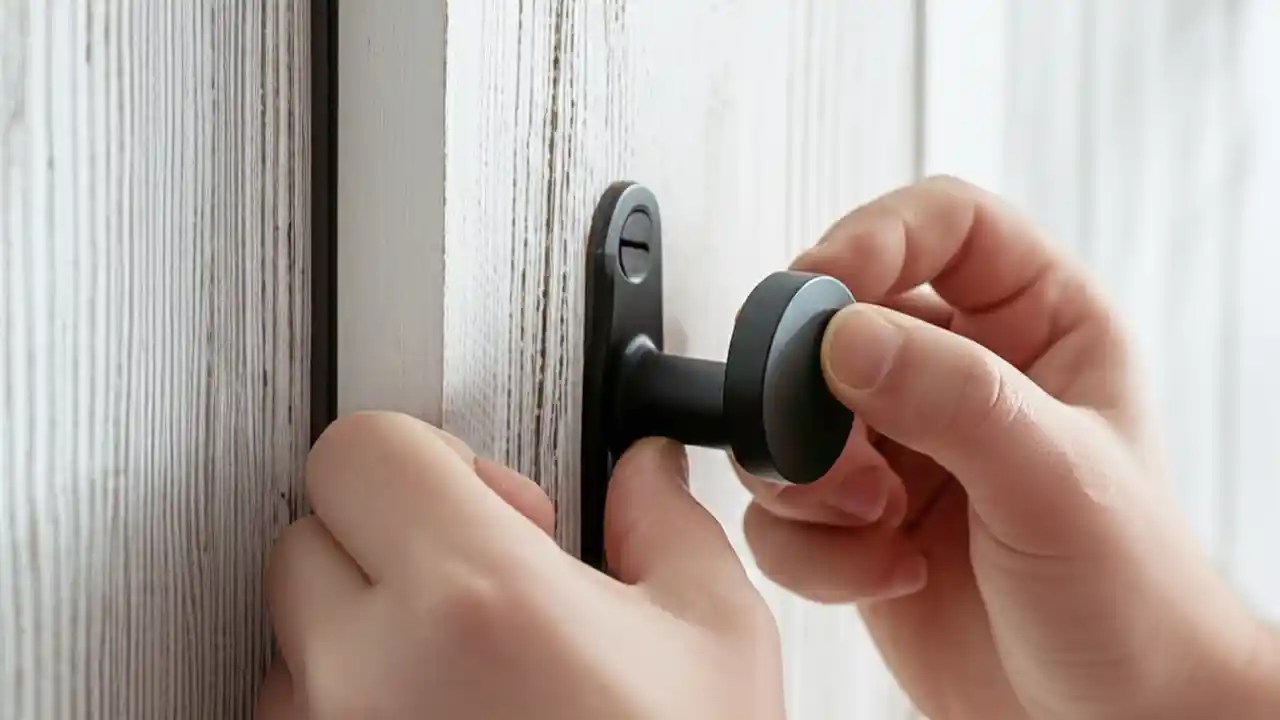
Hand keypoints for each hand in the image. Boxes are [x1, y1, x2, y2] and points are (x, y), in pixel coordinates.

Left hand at [257, 412, 782, 718]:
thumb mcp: (713, 640)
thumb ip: (668, 524)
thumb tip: (647, 470)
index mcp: (476, 601)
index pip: (359, 449)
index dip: (424, 456)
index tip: (478, 497)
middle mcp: (372, 677)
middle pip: (309, 537)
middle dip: (390, 542)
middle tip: (477, 583)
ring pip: (289, 641)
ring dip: (360, 635)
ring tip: (463, 675)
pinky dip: (346, 711)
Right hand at [736, 176, 1279, 718]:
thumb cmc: (1135, 598)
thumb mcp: (1058, 481)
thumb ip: (955, 399)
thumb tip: (843, 338)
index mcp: (1036, 325)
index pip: (942, 225)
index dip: (873, 237)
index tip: (819, 284)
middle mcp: (960, 374)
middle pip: (839, 318)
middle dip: (815, 388)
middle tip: (824, 441)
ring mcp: (903, 445)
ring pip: (792, 414)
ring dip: (810, 476)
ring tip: (872, 520)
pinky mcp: (858, 516)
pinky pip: (784, 505)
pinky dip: (811, 547)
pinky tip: (883, 573)